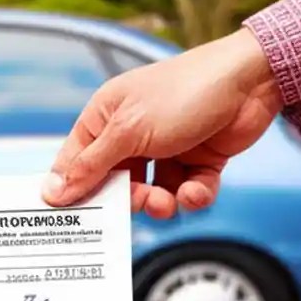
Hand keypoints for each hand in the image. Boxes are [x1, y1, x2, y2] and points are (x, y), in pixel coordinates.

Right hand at [42, 28, 283, 218]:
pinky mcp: (198, 159)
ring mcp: (166, 147)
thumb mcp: (128, 131)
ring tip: (173, 200)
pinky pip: (186, 191)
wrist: (249, 82)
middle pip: (116, 184)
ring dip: (162, 203)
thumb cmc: (183, 94)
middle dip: (130, 199)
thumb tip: (52, 191)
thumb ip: (91, 165)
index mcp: (105, 117)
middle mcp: (132, 133)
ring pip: (152, 193)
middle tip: (145, 201)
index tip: (78, 218)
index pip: (76, 161)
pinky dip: (193, 195)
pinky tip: (198, 189)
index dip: (75, 190)